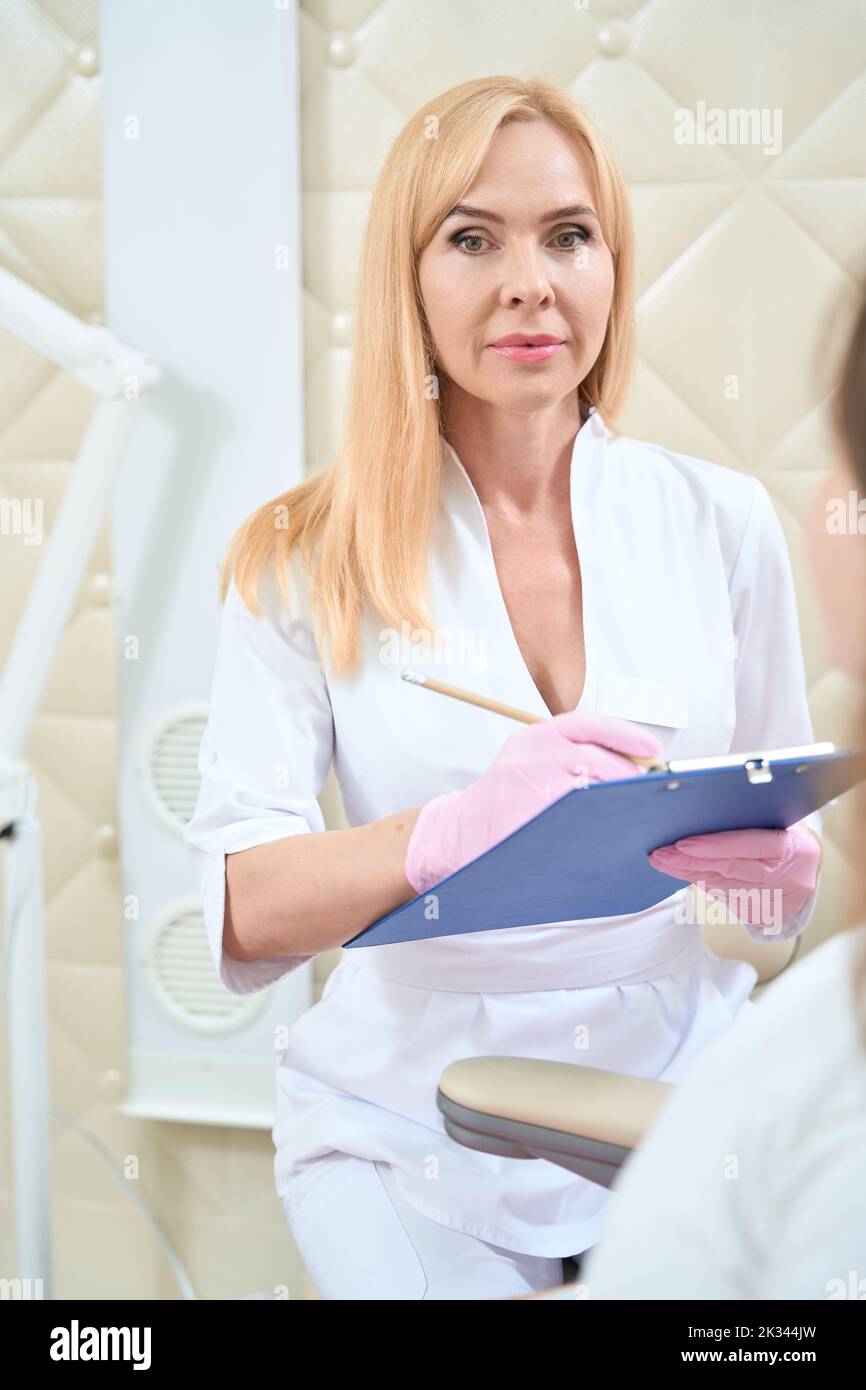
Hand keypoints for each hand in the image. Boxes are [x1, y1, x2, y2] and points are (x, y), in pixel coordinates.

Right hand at [405, 710, 662, 893]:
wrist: (458, 832)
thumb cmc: (507, 799)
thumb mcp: (532, 762)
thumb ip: (573, 757)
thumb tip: (633, 765)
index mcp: (534, 736)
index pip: (585, 724)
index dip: (624, 734)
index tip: (653, 748)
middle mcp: (528, 754)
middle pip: (594, 760)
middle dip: (625, 778)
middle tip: (642, 794)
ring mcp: (522, 786)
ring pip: (585, 791)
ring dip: (612, 804)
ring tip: (626, 814)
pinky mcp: (520, 818)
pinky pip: (569, 822)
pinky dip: (590, 827)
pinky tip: (601, 834)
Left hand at [648, 821, 820, 934]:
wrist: (809, 874)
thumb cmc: (789, 839)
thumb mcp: (784, 823)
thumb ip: (754, 818)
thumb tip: (708, 811)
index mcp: (791, 848)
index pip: (749, 846)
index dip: (714, 846)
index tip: (682, 844)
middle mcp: (784, 878)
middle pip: (730, 871)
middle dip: (691, 863)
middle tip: (661, 855)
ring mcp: (773, 899)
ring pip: (723, 887)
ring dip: (690, 875)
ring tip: (664, 862)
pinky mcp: (761, 913)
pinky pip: (724, 898)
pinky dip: (703, 884)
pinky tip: (683, 874)